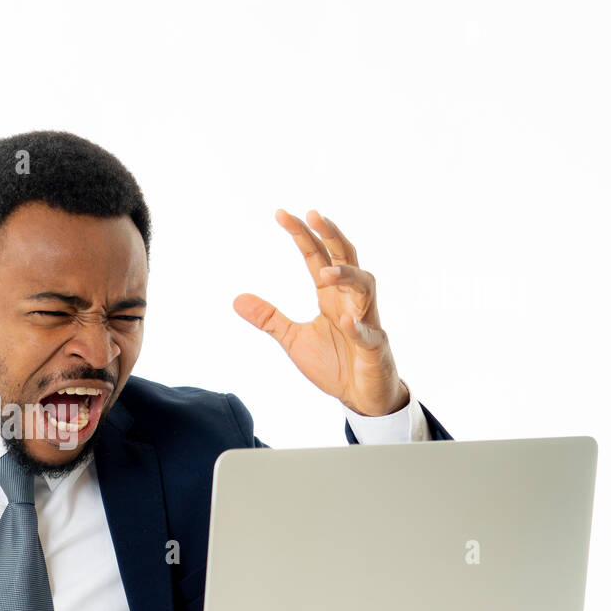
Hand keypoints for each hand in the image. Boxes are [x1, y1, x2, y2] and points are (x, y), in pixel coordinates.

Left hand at [233, 209, 407, 416]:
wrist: (362, 396)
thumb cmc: (335, 363)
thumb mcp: (293, 339)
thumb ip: (269, 318)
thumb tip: (237, 299)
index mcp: (331, 296)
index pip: (317, 257)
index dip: (302, 235)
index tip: (282, 214)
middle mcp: (351, 301)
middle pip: (346, 258)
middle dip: (330, 236)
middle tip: (313, 214)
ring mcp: (366, 321)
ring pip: (365, 288)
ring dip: (346, 277)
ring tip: (326, 273)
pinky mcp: (374, 347)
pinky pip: (367, 333)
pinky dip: (356, 327)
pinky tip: (344, 322)